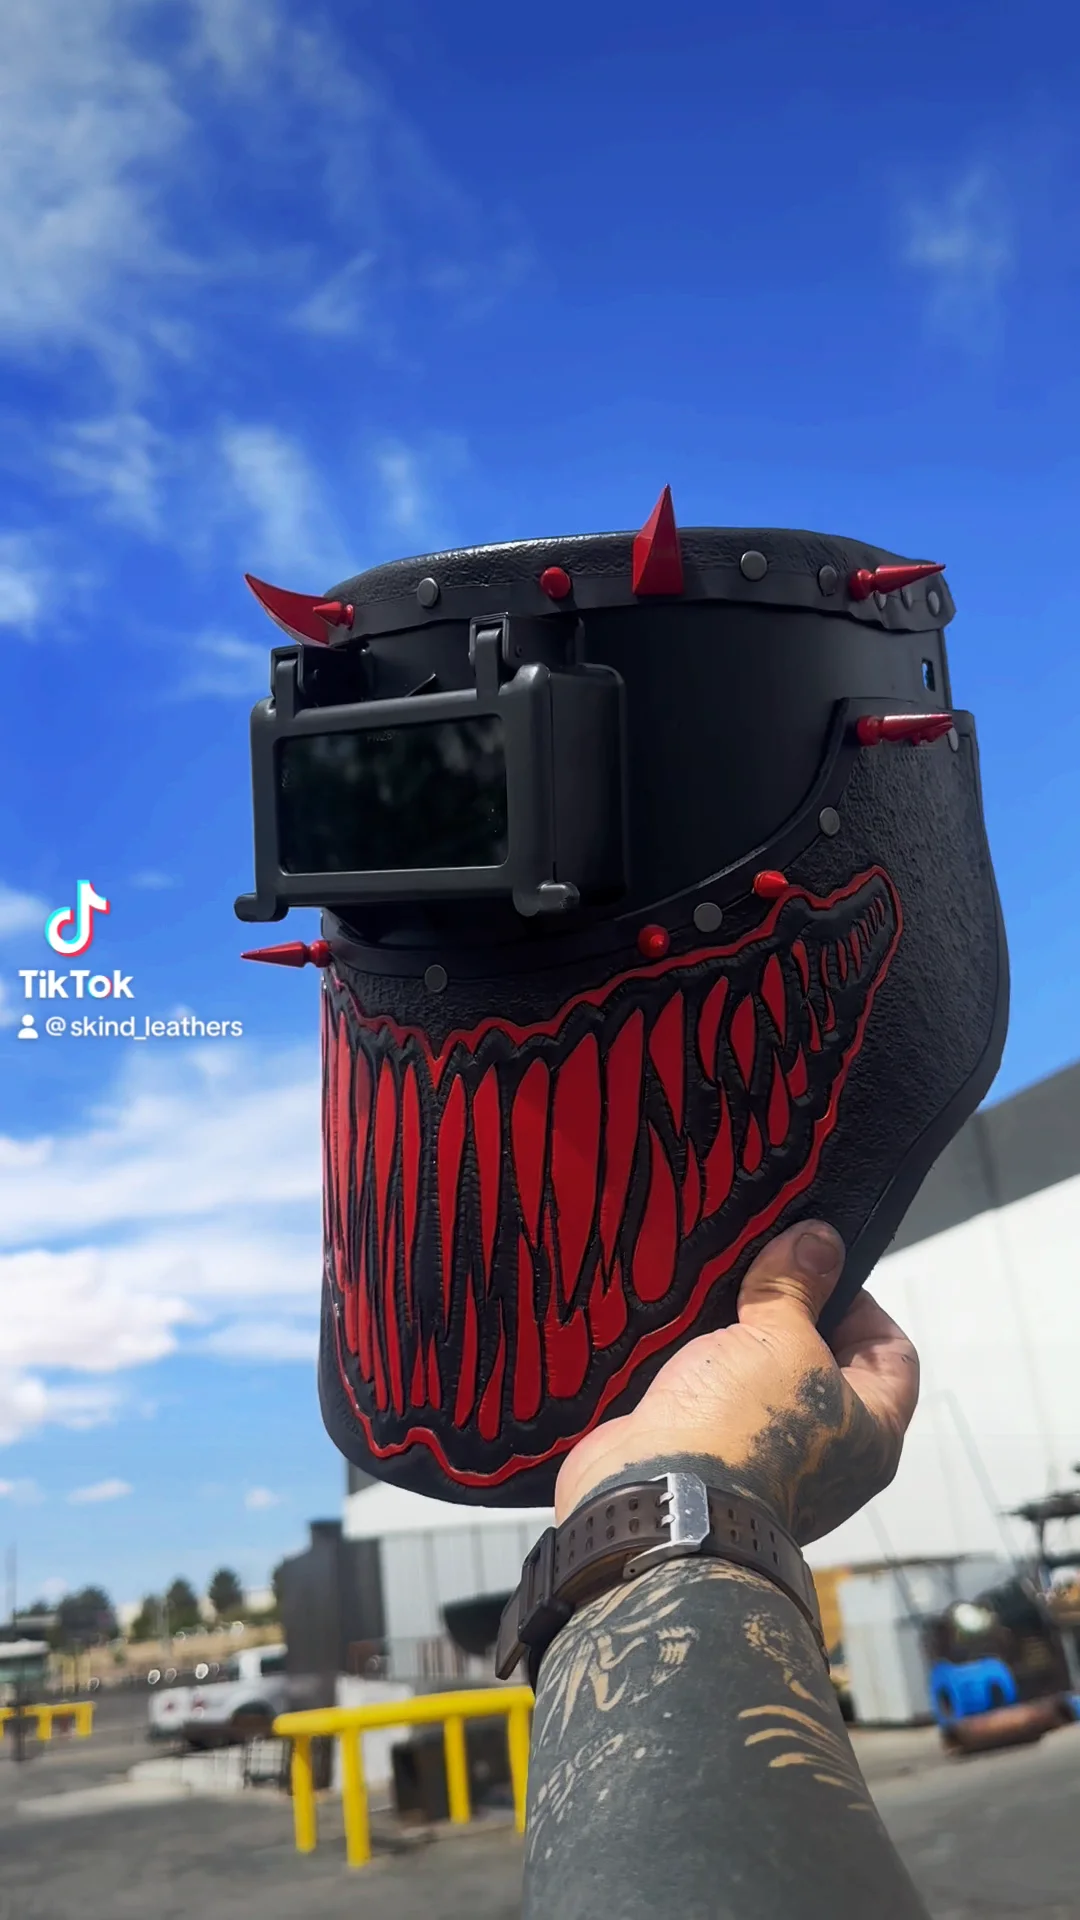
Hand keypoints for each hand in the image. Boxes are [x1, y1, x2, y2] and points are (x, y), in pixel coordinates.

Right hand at [554, 1221, 919, 1544]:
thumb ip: (798, 1285)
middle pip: (826, 1366)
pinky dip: (708, 1371)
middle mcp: (830, 1456)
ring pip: (768, 1383)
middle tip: (761, 1276)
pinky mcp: (715, 1462)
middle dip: (793, 1316)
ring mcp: (771, 1464)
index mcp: (872, 1434)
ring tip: (720, 1297)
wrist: (657, 1502)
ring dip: (745, 1342)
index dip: (861, 1304)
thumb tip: (820, 1239)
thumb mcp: (780, 1338)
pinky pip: (721, 1404)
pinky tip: (684, 1335)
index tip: (815, 1270)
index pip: (892, 1354)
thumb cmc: (744, 1427)